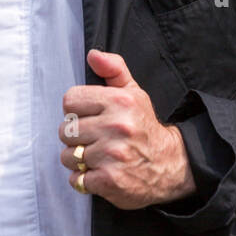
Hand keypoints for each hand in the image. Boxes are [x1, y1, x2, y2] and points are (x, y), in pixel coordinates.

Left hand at [58, 48, 196, 209]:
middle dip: (76, 137)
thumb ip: (113, 69)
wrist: (169, 164)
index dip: (77, 111)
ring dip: (78, 160)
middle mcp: (116, 127)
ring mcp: (112, 155)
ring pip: (68, 156)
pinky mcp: (110, 180)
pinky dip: (84, 179)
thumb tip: (93, 55)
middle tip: (95, 139)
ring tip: (97, 156)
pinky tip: (100, 172)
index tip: (90, 117)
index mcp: (119, 102)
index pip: (70, 101)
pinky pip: (76, 179)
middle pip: (65, 130)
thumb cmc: (144, 126)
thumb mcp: (133, 92)